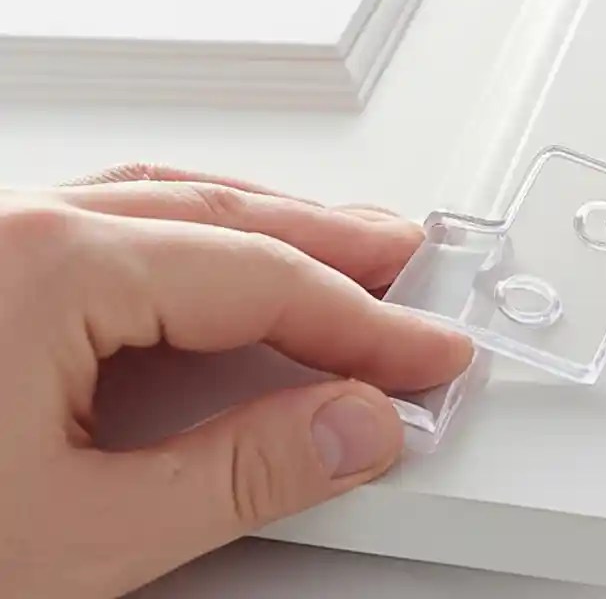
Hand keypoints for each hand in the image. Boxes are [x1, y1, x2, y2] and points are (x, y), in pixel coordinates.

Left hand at [0, 165, 470, 597]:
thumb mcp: (79, 535)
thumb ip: (241, 477)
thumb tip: (353, 428)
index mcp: (43, 267)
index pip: (258, 277)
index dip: (364, 322)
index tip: (426, 351)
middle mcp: (10, 229)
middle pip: (219, 215)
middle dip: (331, 248)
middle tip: (411, 271)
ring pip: (164, 207)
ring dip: (266, 233)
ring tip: (341, 254)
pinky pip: (109, 226)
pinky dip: (194, 242)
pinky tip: (225, 269)